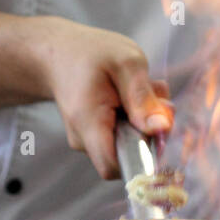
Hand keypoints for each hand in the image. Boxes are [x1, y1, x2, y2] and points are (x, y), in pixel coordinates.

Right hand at [32, 17, 172, 177]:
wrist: (57, 53)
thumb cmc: (90, 53)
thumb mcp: (126, 63)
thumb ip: (143, 97)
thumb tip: (162, 128)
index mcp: (88, 123)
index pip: (114, 166)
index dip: (141, 157)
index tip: (156, 128)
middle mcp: (84, 140)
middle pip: (128, 155)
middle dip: (150, 129)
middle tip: (153, 94)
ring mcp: (88, 142)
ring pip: (130, 145)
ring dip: (145, 119)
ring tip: (139, 88)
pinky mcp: (96, 138)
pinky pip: (124, 137)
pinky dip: (136, 118)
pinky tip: (131, 95)